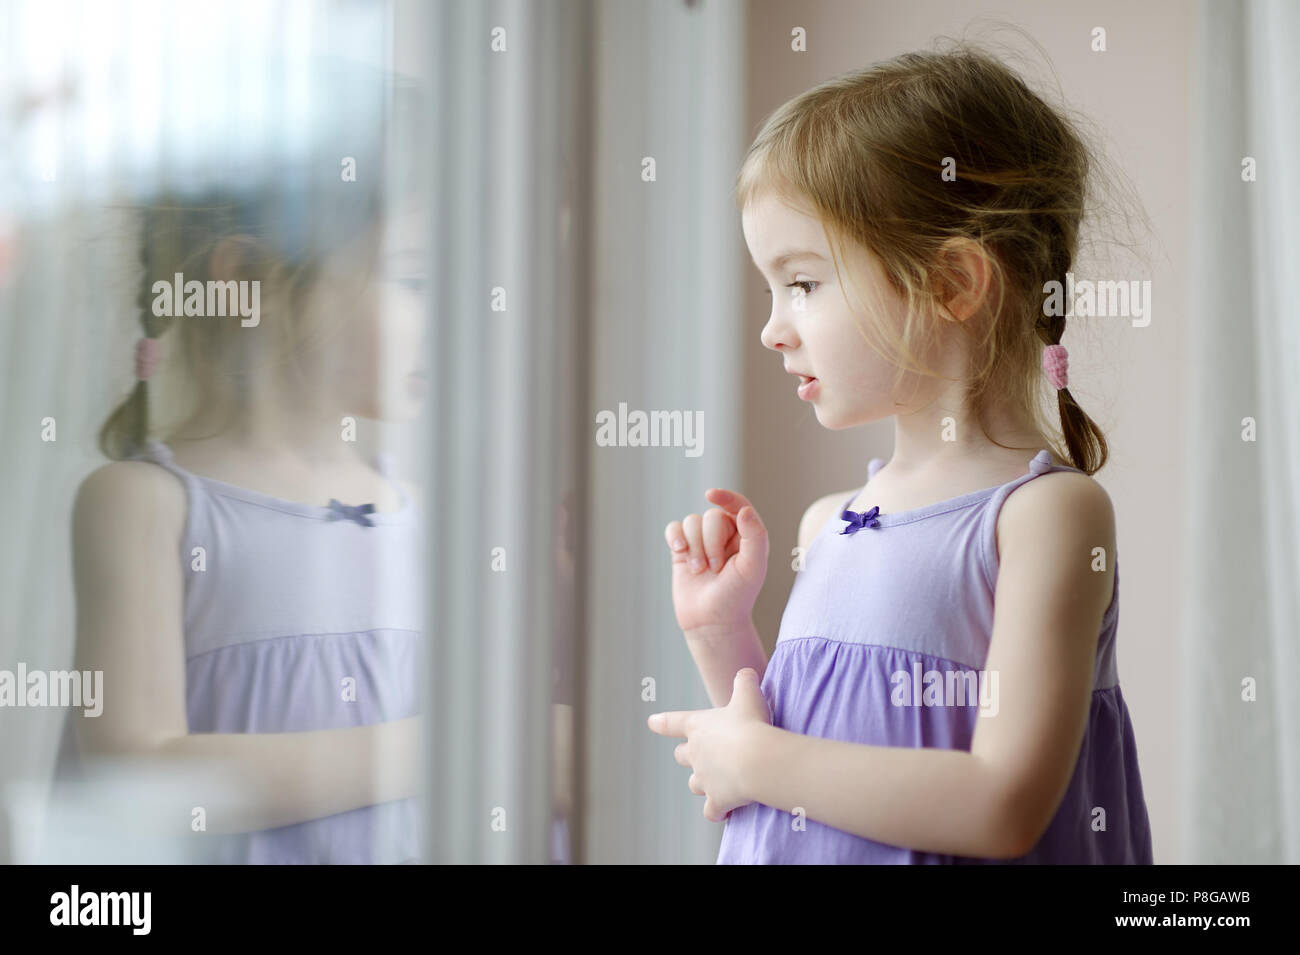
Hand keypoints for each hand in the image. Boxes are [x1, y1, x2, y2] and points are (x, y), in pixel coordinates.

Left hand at [647, 668, 771, 821]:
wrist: (757, 759)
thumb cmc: (751, 724)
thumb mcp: (748, 695)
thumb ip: (744, 682)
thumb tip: (746, 674)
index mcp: (698, 727)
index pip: (673, 723)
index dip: (662, 722)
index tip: (652, 722)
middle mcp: (696, 754)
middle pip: (682, 756)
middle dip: (688, 756)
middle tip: (701, 756)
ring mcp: (704, 779)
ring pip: (694, 784)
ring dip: (703, 783)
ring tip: (718, 783)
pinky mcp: (717, 800)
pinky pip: (712, 811)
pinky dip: (717, 811)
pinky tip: (726, 811)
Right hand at [663, 489, 768, 634]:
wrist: (712, 623)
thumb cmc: (736, 597)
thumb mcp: (753, 567)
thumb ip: (755, 536)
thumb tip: (744, 510)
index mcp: (746, 536)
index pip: (737, 505)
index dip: (725, 496)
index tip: (710, 495)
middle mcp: (724, 535)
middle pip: (711, 517)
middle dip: (711, 542)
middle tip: (716, 569)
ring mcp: (701, 542)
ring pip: (691, 522)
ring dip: (694, 547)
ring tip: (701, 571)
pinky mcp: (682, 550)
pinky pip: (674, 528)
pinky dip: (675, 536)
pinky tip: (679, 551)